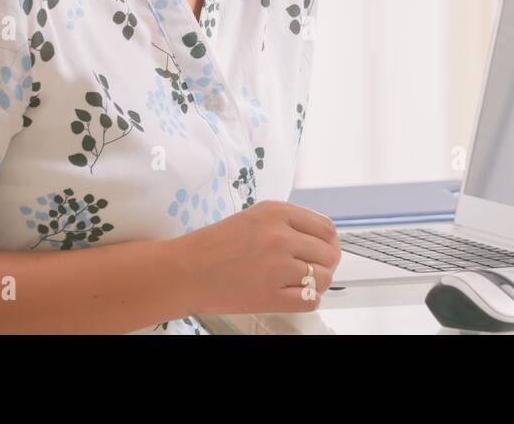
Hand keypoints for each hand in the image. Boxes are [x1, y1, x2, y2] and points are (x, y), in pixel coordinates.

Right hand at [173, 199, 340, 314]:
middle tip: (315, 269)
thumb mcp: (253, 218)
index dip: (329, 242)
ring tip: (302, 283)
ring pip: (323, 277)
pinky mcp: (269, 296)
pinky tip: (295, 296)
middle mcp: (280, 237)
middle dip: (326, 263)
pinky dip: (308, 300)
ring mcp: (276, 267)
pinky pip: (309, 300)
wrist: (184, 272)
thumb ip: (287, 223)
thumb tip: (321, 239)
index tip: (325, 250)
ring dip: (317, 282)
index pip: (326, 228)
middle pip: (328, 253)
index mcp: (277, 213)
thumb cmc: (214, 246)